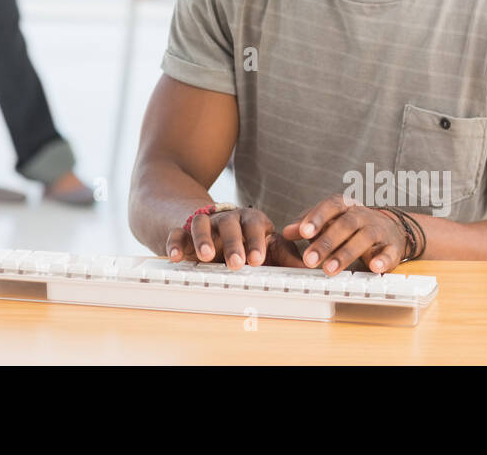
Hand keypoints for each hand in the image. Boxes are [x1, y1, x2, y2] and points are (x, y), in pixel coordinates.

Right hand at [165, 206, 305, 269]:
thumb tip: (312, 266)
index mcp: (250, 220)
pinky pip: (177, 233)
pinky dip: (175, 243)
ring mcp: (205, 223)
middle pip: (229, 224)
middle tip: (237, 263)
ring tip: (206, 256)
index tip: (258, 259)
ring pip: (201, 223)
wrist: (212, 224)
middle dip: (234, 243)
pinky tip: (174, 257)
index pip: (254, 225)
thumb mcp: (267, 245)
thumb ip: (285, 255)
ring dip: (204, 239)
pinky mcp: (184, 231)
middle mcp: (227, 219)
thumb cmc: (247, 240)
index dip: (256, 241)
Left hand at [280, 194, 408, 274]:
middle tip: (309, 260)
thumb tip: (286, 232)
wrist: (390, 227)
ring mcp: (378, 230)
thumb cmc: (352, 224)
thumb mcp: (329, 220)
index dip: (317, 218)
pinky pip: (389, 252)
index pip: (330, 206)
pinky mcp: (392, 247)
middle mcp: (362, 215)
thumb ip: (307, 224)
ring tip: (329, 270)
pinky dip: (383, 259)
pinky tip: (374, 267)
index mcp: (345, 206)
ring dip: (346, 254)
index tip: (303, 232)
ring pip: (364, 239)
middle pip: (345, 225)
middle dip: (326, 243)